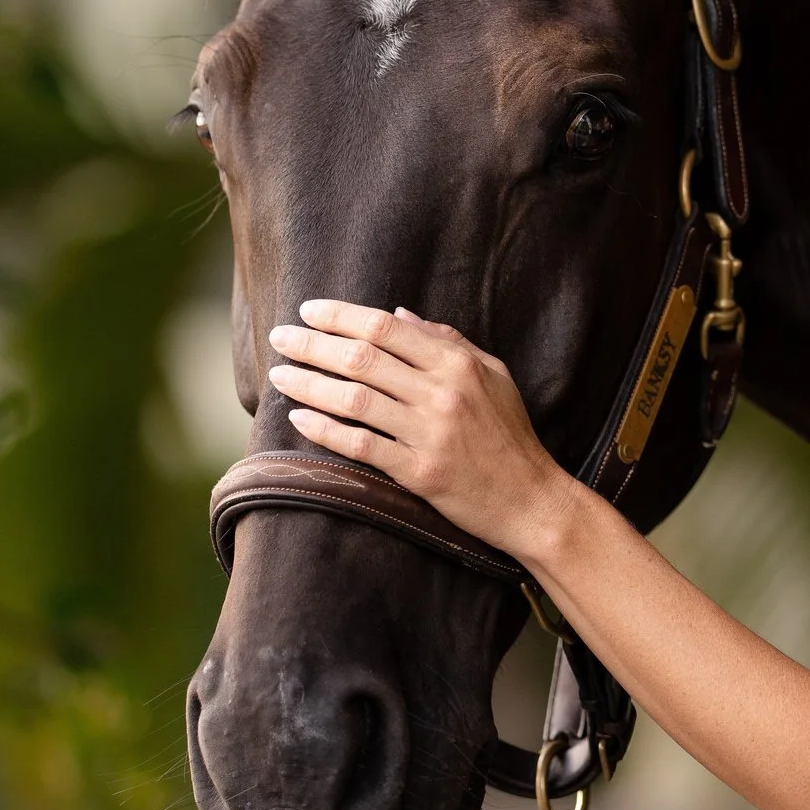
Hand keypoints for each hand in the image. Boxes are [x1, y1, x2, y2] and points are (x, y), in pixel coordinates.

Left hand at [265, 301, 576, 557]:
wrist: (530, 499)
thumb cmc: (511, 435)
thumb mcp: (493, 375)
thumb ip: (447, 341)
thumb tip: (399, 313)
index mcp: (457, 363)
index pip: (385, 327)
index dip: (340, 316)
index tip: (308, 310)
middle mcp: (442, 393)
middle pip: (361, 358)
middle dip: (312, 344)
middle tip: (279, 337)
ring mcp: (429, 433)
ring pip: (353, 399)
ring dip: (308, 383)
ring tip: (279, 374)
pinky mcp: (419, 472)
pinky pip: (360, 445)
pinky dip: (325, 429)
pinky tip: (299, 417)